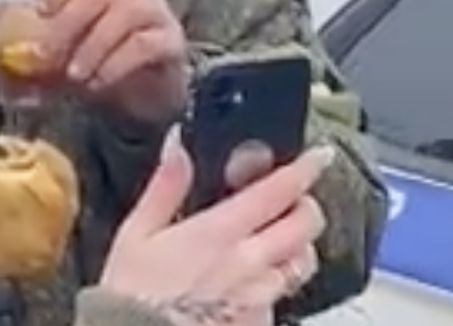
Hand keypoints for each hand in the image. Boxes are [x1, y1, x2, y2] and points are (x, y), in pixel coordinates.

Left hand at [42, 0, 188, 121]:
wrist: (149, 98)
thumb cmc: (104, 65)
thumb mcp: (68, 53)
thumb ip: (44, 48)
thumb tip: (9, 54)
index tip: (42, 13)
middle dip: (68, 23)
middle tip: (47, 56)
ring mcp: (159, 13)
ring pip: (126, 13)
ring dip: (93, 45)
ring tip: (74, 75)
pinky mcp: (172, 43)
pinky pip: (144, 44)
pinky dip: (116, 63)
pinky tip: (99, 82)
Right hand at [97, 128, 332, 325]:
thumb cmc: (132, 298)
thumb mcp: (136, 235)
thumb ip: (165, 186)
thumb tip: (177, 144)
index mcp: (220, 233)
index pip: (280, 191)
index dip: (307, 168)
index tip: (320, 156)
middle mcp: (250, 264)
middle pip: (306, 226)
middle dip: (307, 206)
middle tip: (295, 200)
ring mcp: (260, 299)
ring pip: (301, 263)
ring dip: (297, 247)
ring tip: (279, 243)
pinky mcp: (260, 325)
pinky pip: (282, 298)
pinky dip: (276, 284)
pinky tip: (252, 284)